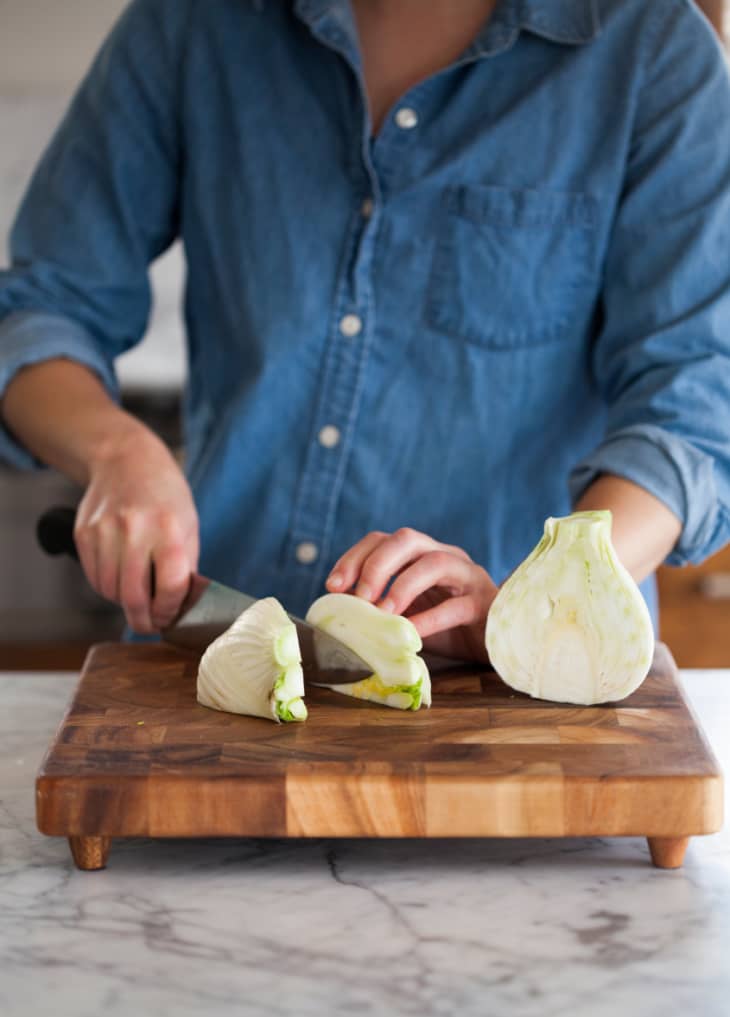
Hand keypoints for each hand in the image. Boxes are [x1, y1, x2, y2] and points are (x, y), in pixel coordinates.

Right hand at [74, 423, 198, 633]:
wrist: (127, 460)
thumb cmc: (166, 497)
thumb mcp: (189, 526)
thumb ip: (185, 567)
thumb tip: (179, 608)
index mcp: (169, 529)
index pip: (169, 586)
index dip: (168, 611)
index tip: (167, 619)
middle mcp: (134, 529)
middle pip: (133, 595)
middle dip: (141, 620)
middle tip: (147, 626)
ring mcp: (104, 531)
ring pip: (109, 590)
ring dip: (123, 602)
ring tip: (136, 594)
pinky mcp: (84, 533)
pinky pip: (94, 576)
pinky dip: (107, 586)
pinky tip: (119, 576)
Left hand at [325, 527, 497, 662]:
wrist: (493, 645)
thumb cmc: (445, 628)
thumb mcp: (406, 614)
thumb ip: (378, 608)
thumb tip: (337, 613)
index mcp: (421, 554)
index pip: (383, 539)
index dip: (354, 557)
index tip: (332, 585)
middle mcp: (444, 555)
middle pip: (408, 540)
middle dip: (376, 565)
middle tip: (358, 598)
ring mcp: (467, 576)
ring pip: (436, 562)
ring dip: (402, 586)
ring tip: (382, 613)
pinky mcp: (484, 603)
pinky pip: (456, 606)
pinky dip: (429, 619)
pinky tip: (411, 635)